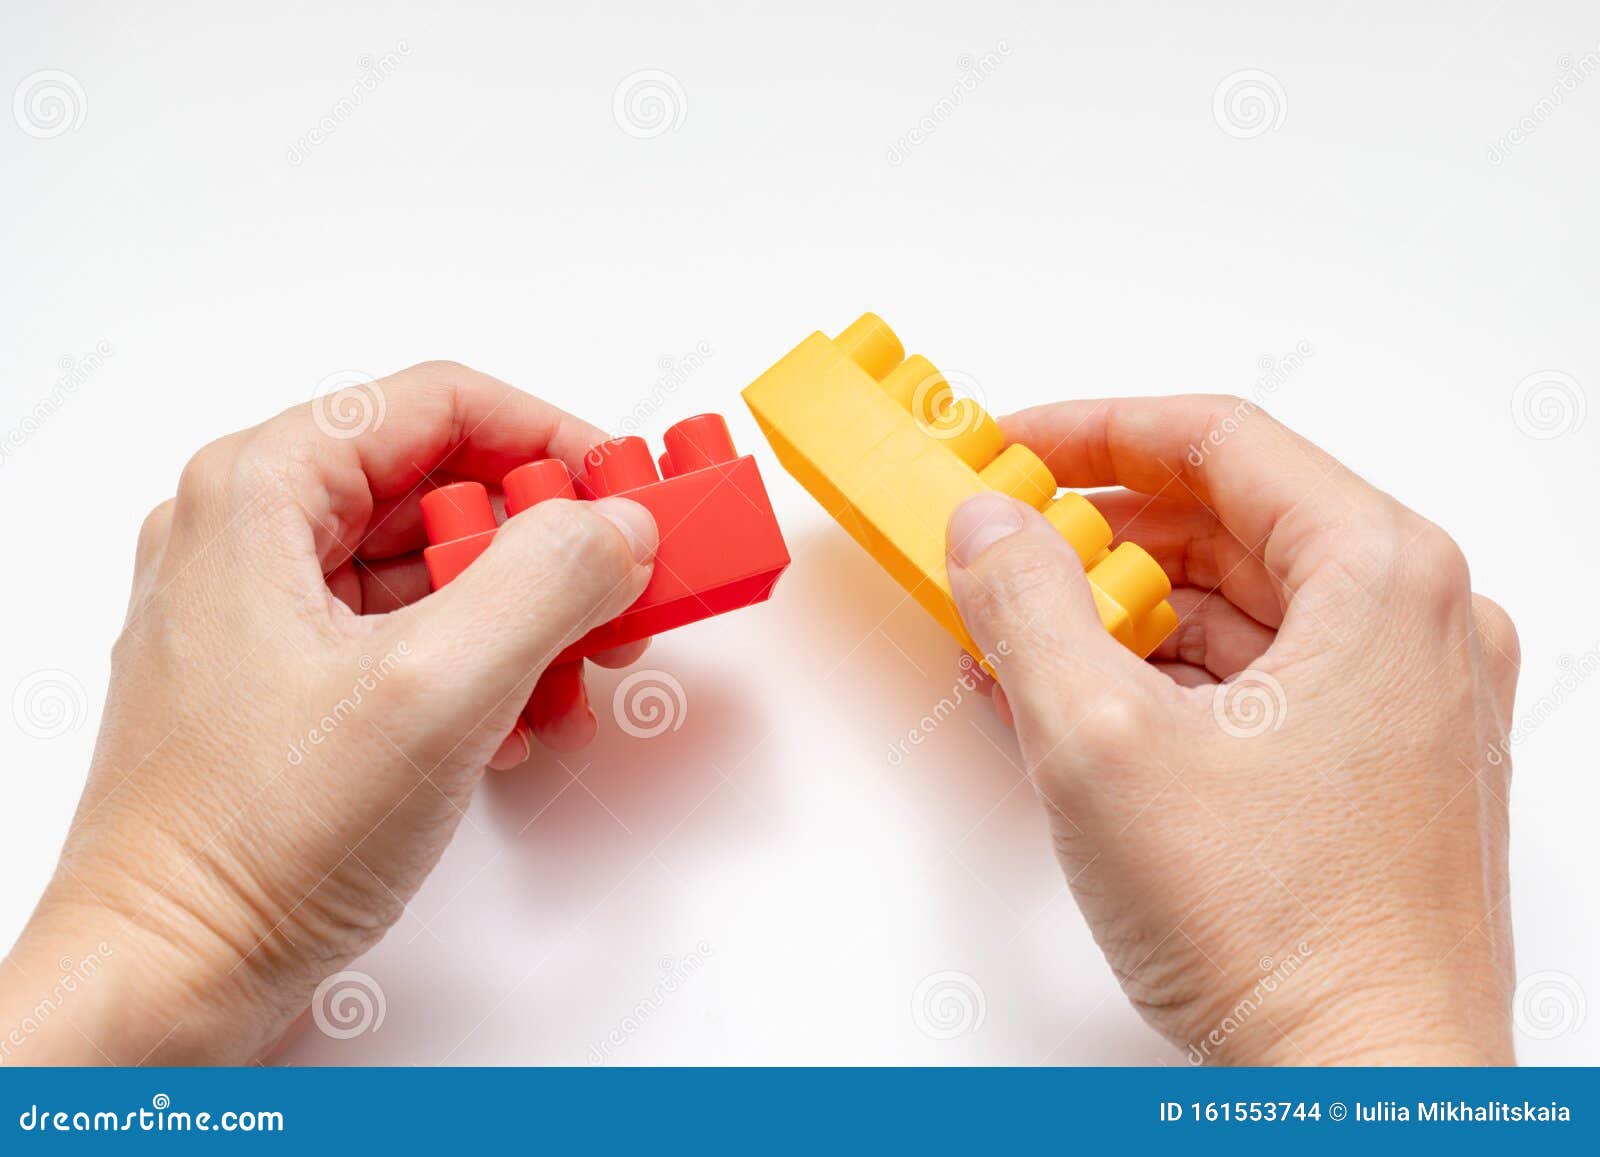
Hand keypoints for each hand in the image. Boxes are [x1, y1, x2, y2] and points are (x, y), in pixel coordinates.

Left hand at [0, 362, 656, 1063]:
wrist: (169, 978)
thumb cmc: (254, 841)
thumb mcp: (435, 690)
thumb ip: (548, 580)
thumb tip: (617, 525)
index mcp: (258, 494)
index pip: (439, 402)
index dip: (553, 438)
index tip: (629, 494)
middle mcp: (249, 536)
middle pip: (439, 482)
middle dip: (546, 542)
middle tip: (616, 596)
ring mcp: (261, 612)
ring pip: (429, 563)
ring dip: (522, 614)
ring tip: (572, 678)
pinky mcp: (285, 682)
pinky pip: (406, 633)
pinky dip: (477, 666)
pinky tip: (514, 728)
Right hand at [945, 396, 1518, 1064]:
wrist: (1363, 1092)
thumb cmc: (1284, 934)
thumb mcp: (1101, 743)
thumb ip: (1025, 605)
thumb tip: (989, 527)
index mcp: (1386, 579)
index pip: (1221, 440)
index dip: (1093, 429)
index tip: (1011, 449)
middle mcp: (1418, 626)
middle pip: (1232, 520)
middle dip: (1099, 530)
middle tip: (1002, 543)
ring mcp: (1408, 701)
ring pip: (1242, 604)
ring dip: (1122, 609)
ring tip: (1018, 633)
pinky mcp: (1379, 767)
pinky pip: (1258, 678)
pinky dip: (1164, 676)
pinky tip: (1077, 702)